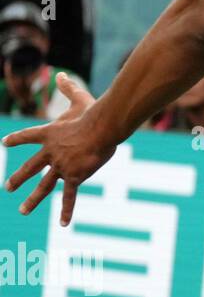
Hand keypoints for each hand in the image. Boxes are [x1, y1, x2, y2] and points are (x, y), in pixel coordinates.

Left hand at [3, 74, 116, 225]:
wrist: (102, 127)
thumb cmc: (93, 112)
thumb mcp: (79, 99)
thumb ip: (68, 88)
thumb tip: (60, 73)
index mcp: (49, 134)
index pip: (27, 137)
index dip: (16, 139)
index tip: (5, 143)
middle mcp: (51, 152)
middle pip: (30, 167)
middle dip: (18, 178)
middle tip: (8, 186)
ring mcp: (61, 166)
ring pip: (43, 185)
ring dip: (32, 199)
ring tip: (22, 209)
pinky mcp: (74, 176)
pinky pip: (68, 196)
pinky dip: (66, 210)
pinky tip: (62, 224)